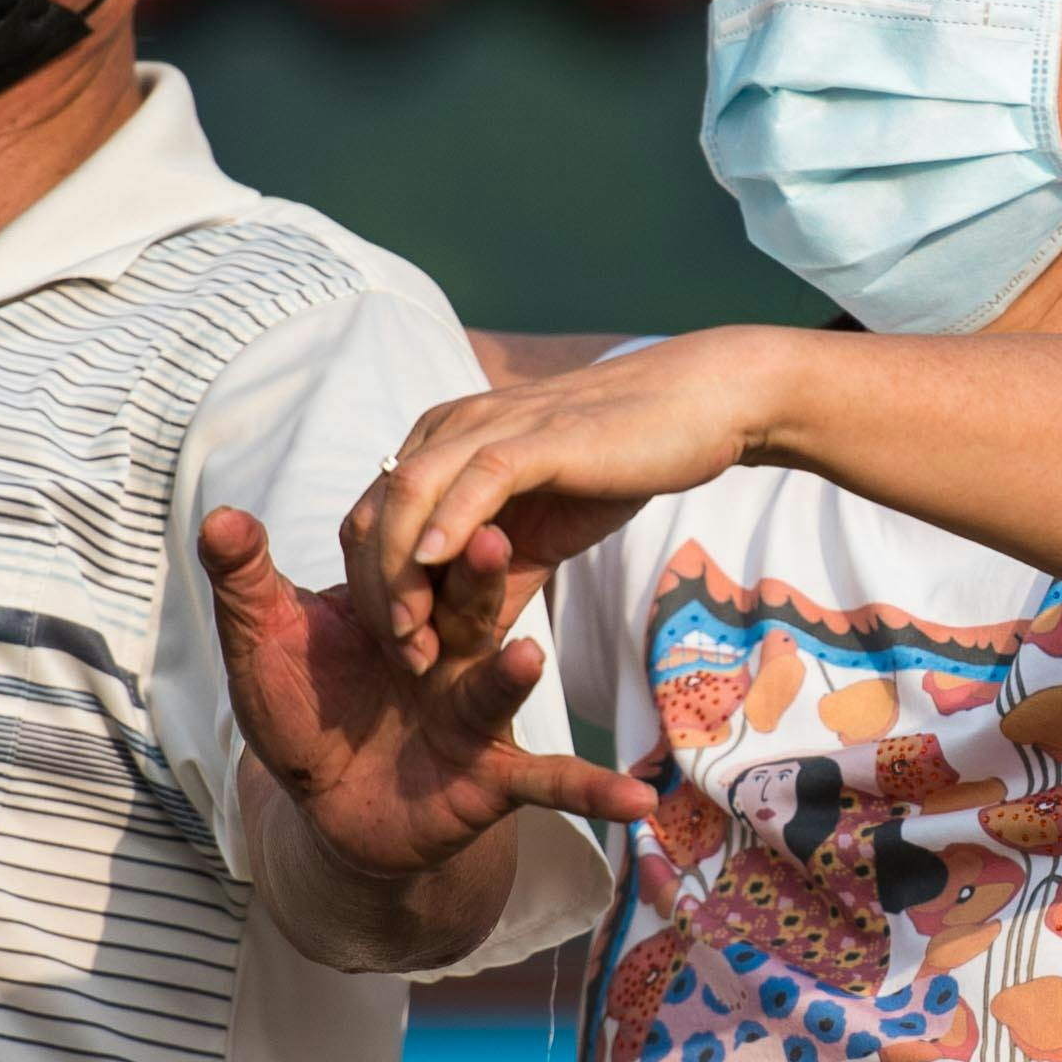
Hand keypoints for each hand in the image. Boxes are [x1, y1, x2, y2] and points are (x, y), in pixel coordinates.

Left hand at [198, 509, 654, 883]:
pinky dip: (592, 791)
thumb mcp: (271, 642)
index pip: (412, 567)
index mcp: (402, 611)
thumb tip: (219, 514)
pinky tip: (639, 800)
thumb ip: (249, 581)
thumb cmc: (308, 712)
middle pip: (468, 609)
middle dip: (478, 580)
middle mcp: (447, 655)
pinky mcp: (491, 778)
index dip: (406, 554)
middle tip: (492, 540)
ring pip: (497, 686)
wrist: (333, 809)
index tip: (413, 521)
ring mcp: (472, 717)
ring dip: (515, 675)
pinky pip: (550, 785)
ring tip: (529, 658)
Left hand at [350, 333, 799, 672]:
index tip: (398, 648)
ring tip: (413, 632)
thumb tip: (461, 644)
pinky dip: (448, 524)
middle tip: (402, 654)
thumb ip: (494, 575)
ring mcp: (489, 427)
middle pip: (371, 513)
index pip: (370, 520)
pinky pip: (476, 479)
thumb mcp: (541, 530)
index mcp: (441, 446)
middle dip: (375, 593)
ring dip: (401, 572)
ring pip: (408, 495)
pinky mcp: (537, 437)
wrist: (692, 408)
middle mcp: (449, 429)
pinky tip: (437, 566)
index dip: (370, 590)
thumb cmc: (617, 464)